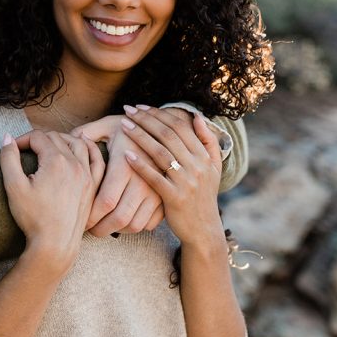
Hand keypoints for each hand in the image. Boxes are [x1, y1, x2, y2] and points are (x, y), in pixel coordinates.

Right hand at [1, 131, 100, 271]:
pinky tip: (82, 147)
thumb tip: (7, 138)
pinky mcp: (93, 186)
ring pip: (78, 143)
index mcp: (55, 161)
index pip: (38, 137)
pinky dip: (89, 149)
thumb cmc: (33, 218)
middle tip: (27, 149)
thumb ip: (8, 158)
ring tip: (51, 145)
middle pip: (57, 137)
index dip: (22, 139)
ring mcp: (87, 175)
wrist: (55, 244)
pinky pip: (96, 160)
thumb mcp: (13, 187)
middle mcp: (75, 164)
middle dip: (40, 139)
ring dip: (63, 139)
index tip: (13, 149)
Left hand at [71, 115, 164, 235]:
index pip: (105, 202)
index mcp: (125, 165)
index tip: (81, 219)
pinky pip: (150, 223)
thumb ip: (86, 132)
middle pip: (119, 218)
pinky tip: (123, 221)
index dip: (91, 216)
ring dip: (117, 230)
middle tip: (89, 230)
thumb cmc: (134, 128)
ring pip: (135, 224)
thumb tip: (65, 139)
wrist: (170, 129)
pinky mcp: (166, 198)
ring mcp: (157, 191)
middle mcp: (143, 181)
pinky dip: (135, 227)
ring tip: (104, 226)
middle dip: (101, 229)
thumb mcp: (109, 125)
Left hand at [120, 107, 223, 246]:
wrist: (204, 230)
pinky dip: (140, 165)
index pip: (180, 126)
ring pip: (160, 152)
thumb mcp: (213, 168)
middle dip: (146, 119)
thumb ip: (208, 141)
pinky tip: (125, 154)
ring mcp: (186, 182)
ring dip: (140, 136)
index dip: (159, 113)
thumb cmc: (203, 196)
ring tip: (123, 125)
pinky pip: (154, 178)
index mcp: (204, 155)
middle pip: (168, 135)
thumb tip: (196, 116)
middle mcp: (197, 166)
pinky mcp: (175, 198)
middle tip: (128, 110)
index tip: (141, 107)